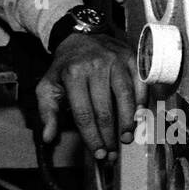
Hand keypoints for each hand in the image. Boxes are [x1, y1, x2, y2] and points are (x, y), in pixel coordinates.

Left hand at [37, 32, 142, 162]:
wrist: (79, 36)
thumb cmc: (65, 67)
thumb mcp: (48, 85)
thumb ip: (47, 112)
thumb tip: (48, 137)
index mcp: (73, 74)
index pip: (83, 113)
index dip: (91, 137)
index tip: (98, 153)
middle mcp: (95, 65)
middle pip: (104, 109)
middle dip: (109, 136)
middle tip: (112, 153)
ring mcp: (115, 60)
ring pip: (125, 96)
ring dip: (128, 121)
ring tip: (127, 138)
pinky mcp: (130, 57)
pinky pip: (140, 82)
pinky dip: (141, 100)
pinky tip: (140, 116)